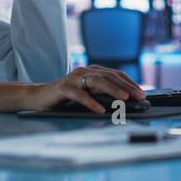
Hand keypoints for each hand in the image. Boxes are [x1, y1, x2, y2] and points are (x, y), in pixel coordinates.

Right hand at [27, 66, 147, 113]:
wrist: (39, 97)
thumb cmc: (66, 97)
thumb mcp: (88, 93)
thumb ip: (102, 93)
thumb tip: (125, 101)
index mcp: (92, 71)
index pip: (116, 74)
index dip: (130, 83)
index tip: (141, 93)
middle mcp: (85, 71)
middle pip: (109, 76)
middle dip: (126, 86)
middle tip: (139, 96)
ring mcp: (74, 78)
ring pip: (97, 81)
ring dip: (113, 90)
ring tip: (124, 98)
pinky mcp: (63, 88)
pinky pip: (79, 95)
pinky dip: (91, 102)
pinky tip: (100, 109)